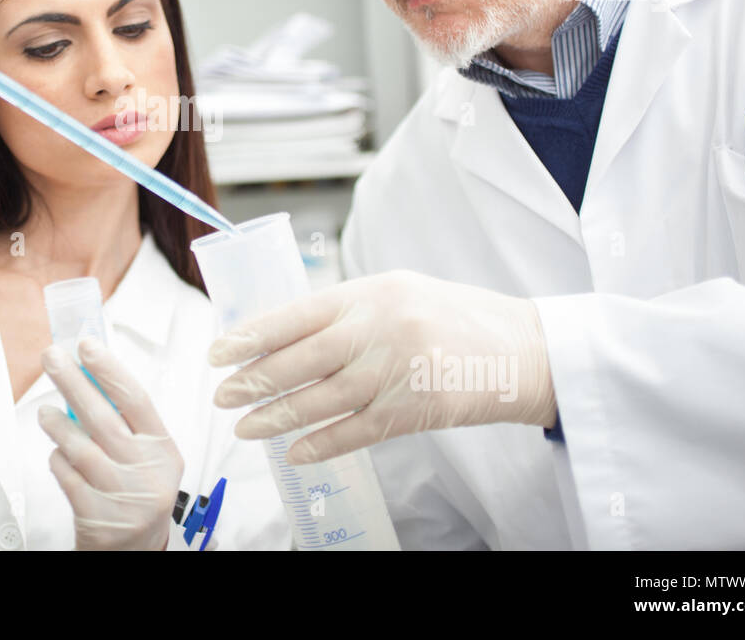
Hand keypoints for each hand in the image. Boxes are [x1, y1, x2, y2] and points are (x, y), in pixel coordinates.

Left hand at [39, 338, 183, 550]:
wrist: (136, 549)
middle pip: (103, 417)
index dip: (110, 369)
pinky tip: (57, 453)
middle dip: (73, 382)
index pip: (136, 399)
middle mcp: (146, 470)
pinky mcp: (96, 516)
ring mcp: (121, 494)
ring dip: (57, 424)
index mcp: (162, 448)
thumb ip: (126, 421)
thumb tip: (91, 373)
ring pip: (80, 447)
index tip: (87, 345)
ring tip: (45, 412)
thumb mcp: (146, 454)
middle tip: (52, 357)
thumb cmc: (138, 489)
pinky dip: (57, 460)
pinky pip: (67, 476)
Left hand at [208, 270, 556, 463]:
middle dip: (254, 381)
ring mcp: (398, 371)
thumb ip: (347, 309)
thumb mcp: (399, 292)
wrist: (525, 349)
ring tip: (245, 427)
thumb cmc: (455, 317)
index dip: (252, 336)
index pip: (296, 315)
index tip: (219, 352)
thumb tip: (284, 333)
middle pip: (301, 360)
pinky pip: (356, 431)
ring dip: (277, 416)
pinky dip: (321, 443)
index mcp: (371, 292)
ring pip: (321, 399)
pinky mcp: (415, 410)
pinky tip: (294, 452)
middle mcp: (380, 328)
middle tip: (222, 396)